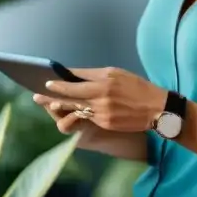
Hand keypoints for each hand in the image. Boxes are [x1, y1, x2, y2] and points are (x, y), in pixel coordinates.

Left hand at [33, 67, 167, 132]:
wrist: (157, 108)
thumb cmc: (137, 88)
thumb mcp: (117, 74)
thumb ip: (95, 75)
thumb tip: (74, 76)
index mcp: (105, 78)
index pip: (76, 78)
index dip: (60, 81)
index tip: (47, 81)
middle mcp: (102, 93)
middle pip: (71, 93)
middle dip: (53, 94)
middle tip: (39, 94)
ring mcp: (103, 110)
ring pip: (75, 108)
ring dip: (60, 106)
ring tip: (49, 105)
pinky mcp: (105, 122)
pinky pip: (87, 117)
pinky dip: (77, 114)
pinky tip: (68, 113)